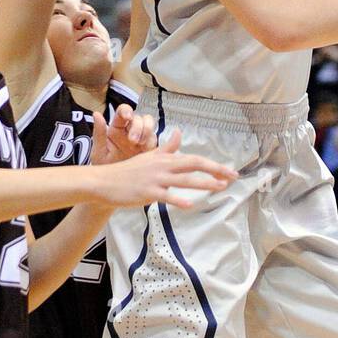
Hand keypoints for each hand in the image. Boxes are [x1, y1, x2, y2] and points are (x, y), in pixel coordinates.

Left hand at [89, 105, 155, 165]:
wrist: (113, 187)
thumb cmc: (104, 168)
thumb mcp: (99, 152)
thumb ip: (99, 133)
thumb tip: (96, 114)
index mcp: (117, 127)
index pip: (124, 111)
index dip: (127, 111)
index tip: (127, 117)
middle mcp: (131, 130)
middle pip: (140, 118)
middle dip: (138, 126)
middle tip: (133, 140)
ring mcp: (142, 139)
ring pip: (150, 126)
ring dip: (147, 133)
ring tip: (141, 146)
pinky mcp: (151, 150)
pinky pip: (157, 141)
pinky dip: (154, 144)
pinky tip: (148, 153)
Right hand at [93, 129, 236, 209]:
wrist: (104, 181)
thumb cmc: (127, 171)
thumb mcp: (148, 155)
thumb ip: (166, 147)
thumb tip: (179, 133)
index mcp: (164, 157)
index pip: (194, 158)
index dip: (213, 164)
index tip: (229, 171)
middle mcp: (163, 165)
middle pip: (194, 164)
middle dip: (216, 170)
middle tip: (233, 176)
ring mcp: (156, 178)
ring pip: (185, 180)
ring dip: (205, 183)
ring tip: (221, 187)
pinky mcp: (148, 192)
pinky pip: (166, 196)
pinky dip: (179, 199)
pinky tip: (191, 204)